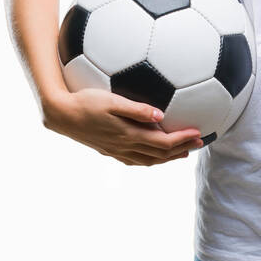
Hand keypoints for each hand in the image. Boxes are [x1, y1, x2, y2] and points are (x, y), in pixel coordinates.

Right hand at [42, 89, 204, 165]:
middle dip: (181, 150)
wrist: (60, 115)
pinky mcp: (109, 150)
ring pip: (148, 160)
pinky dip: (151, 159)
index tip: (198, 133)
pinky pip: (136, 160)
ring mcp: (116, 151)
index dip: (182, 139)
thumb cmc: (85, 101)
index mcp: (128, 135)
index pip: (162, 142)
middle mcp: (124, 147)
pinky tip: (154, 153)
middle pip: (160, 154)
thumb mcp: (111, 100)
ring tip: (183, 153)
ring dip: (168, 158)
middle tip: (200, 143)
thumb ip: (136, 109)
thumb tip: (159, 114)